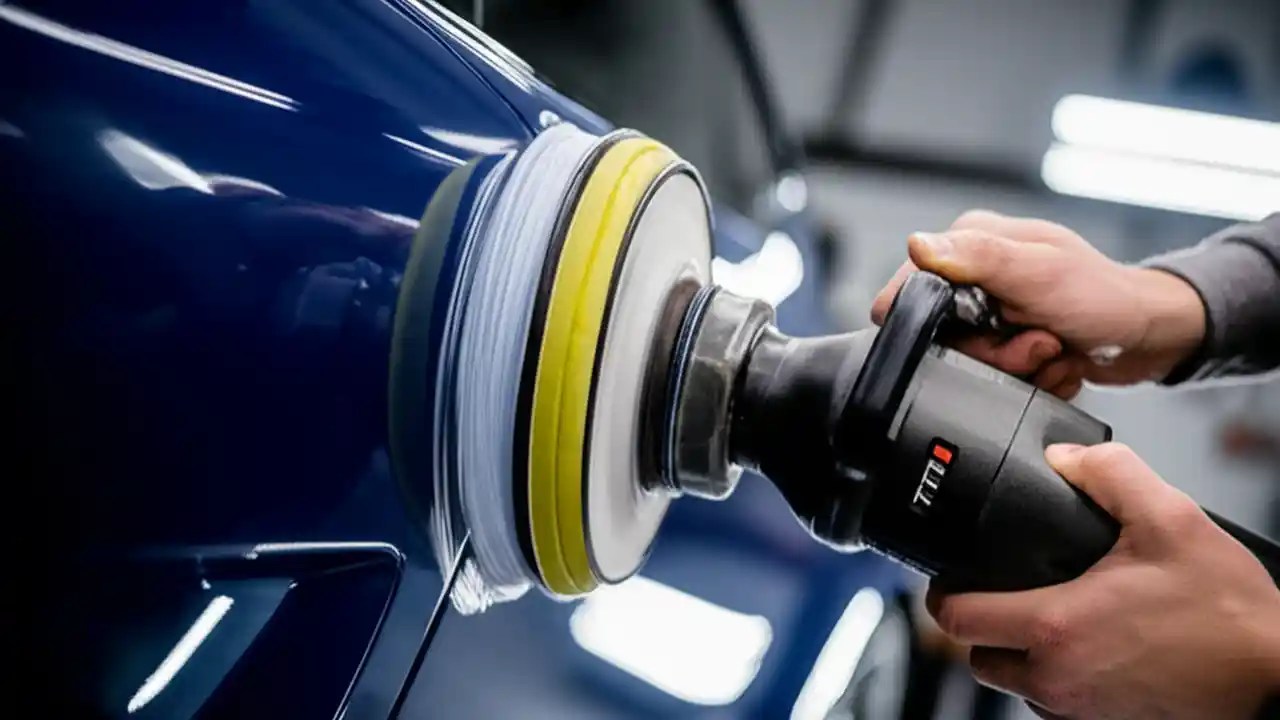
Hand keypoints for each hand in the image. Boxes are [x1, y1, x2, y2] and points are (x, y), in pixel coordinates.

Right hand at [871, 210, 1206, 396]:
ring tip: (1052, 350)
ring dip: (1016, 368)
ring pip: (969, 362)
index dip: (936, 322)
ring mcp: (990, 309)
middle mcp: (975, 273)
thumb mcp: (1039, 273)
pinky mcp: (1005, 340)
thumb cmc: (1106, 296)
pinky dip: (1028, 378)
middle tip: (1037, 342)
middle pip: (942, 336)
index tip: (984, 328)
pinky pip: (994, 376)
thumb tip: (918, 245)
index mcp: (972, 242)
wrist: (1150, 335)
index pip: (912, 287)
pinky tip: (1054, 361)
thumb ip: (978, 258)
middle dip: (992, 352)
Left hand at [928, 443, 1279, 718]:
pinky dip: (1056, 674)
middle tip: (1006, 589)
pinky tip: (1088, 641)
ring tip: (1053, 612)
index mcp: (1057, 625)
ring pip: (1014, 683)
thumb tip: (1064, 459)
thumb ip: (1109, 474)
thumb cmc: (1228, 614)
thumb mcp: (1171, 519)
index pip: (957, 617)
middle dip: (983, 623)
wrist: (1275, 679)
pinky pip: (1054, 701)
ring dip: (1020, 652)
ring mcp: (1080, 708)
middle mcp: (1058, 677)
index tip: (953, 574)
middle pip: (978, 654)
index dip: (943, 591)